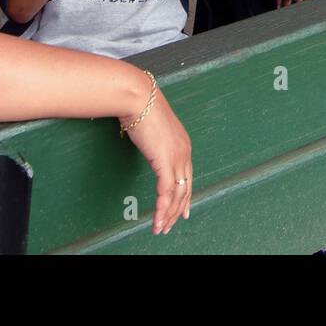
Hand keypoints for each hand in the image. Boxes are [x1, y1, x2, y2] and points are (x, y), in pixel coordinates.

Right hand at [122, 85, 192, 234]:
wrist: (138, 97)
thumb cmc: (141, 107)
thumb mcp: (152, 127)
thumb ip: (154, 139)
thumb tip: (146, 140)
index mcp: (183, 144)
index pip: (188, 176)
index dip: (185, 196)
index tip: (182, 211)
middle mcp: (184, 152)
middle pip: (185, 188)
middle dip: (178, 210)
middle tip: (170, 225)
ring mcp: (177, 157)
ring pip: (177, 194)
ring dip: (169, 214)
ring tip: (161, 228)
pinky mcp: (165, 161)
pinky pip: (166, 192)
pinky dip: (162, 208)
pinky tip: (157, 218)